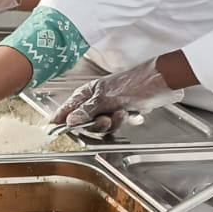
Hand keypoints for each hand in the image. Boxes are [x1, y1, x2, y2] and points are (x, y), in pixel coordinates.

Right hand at [49, 60, 177, 132]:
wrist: (161, 82)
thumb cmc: (134, 83)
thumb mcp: (107, 98)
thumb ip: (87, 110)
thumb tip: (69, 121)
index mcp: (87, 92)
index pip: (67, 108)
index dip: (59, 119)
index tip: (51, 129)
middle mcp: (95, 100)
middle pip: (84, 122)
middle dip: (95, 124)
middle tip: (104, 120)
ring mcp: (108, 106)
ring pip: (100, 125)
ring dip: (111, 123)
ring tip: (121, 114)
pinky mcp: (120, 112)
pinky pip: (115, 125)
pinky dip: (121, 122)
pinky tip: (128, 114)